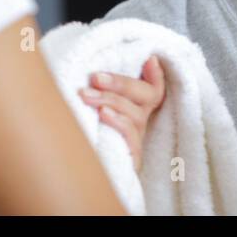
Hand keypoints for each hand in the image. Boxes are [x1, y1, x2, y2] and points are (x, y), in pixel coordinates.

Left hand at [78, 55, 165, 172]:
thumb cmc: (86, 134)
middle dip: (120, 82)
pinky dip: (118, 122)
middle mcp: (140, 121)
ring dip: (109, 100)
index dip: (157, 75)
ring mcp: (137, 140)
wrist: (79, 176)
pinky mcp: (131, 158)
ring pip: (134, 113)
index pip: (154, 89)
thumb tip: (114, 65)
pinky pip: (131, 137)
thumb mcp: (92, 106)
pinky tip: (102, 115)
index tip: (150, 60)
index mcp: (135, 107)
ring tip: (85, 95)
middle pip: (145, 95)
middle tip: (94, 77)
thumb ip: (100, 88)